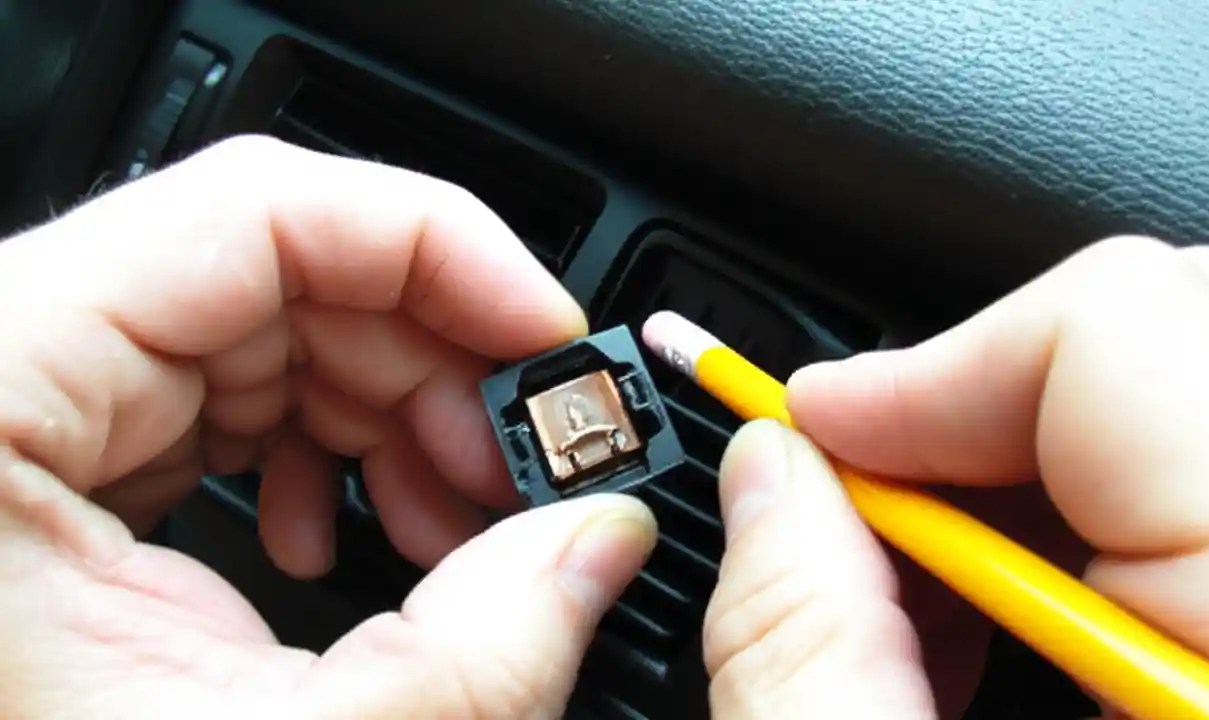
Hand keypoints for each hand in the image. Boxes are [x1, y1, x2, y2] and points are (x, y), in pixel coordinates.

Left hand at [0, 136, 656, 718]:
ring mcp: (14, 410)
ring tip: (454, 529)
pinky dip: (317, 447)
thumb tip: (602, 536)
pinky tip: (344, 541)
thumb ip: (485, 648)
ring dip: (387, 414)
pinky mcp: (44, 454)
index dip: (437, 255)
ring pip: (258, 324)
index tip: (548, 341)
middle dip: (432, 363)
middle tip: (528, 470)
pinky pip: (215, 391)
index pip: (249, 213)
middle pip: (271, 269)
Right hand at [702, 237, 1208, 717]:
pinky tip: (1013, 617)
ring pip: (1195, 393)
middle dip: (974, 399)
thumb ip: (809, 655)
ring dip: (1020, 462)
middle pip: (1174, 335)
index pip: (1122, 336)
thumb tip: (769, 475)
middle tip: (861, 493)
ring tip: (924, 586)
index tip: (819, 429)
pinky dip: (1087, 516)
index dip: (934, 366)